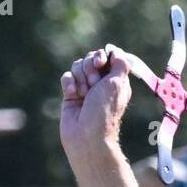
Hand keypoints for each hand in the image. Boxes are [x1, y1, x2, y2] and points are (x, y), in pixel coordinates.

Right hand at [59, 48, 131, 163]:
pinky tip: (72, 94)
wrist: (86, 135)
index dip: (101, 56)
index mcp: (116, 80)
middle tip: (93, 85)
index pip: (107, 56)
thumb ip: (120, 63)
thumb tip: (115, 51)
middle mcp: (101, 83)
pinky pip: (66, 77)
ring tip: (83, 93)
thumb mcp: (118, 83)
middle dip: (89, 68)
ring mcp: (85, 88)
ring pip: (77, 66)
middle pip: (90, 58)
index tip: (100, 64)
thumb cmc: (104, 111)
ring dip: (79, 77)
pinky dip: (68, 83)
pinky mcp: (71, 94)